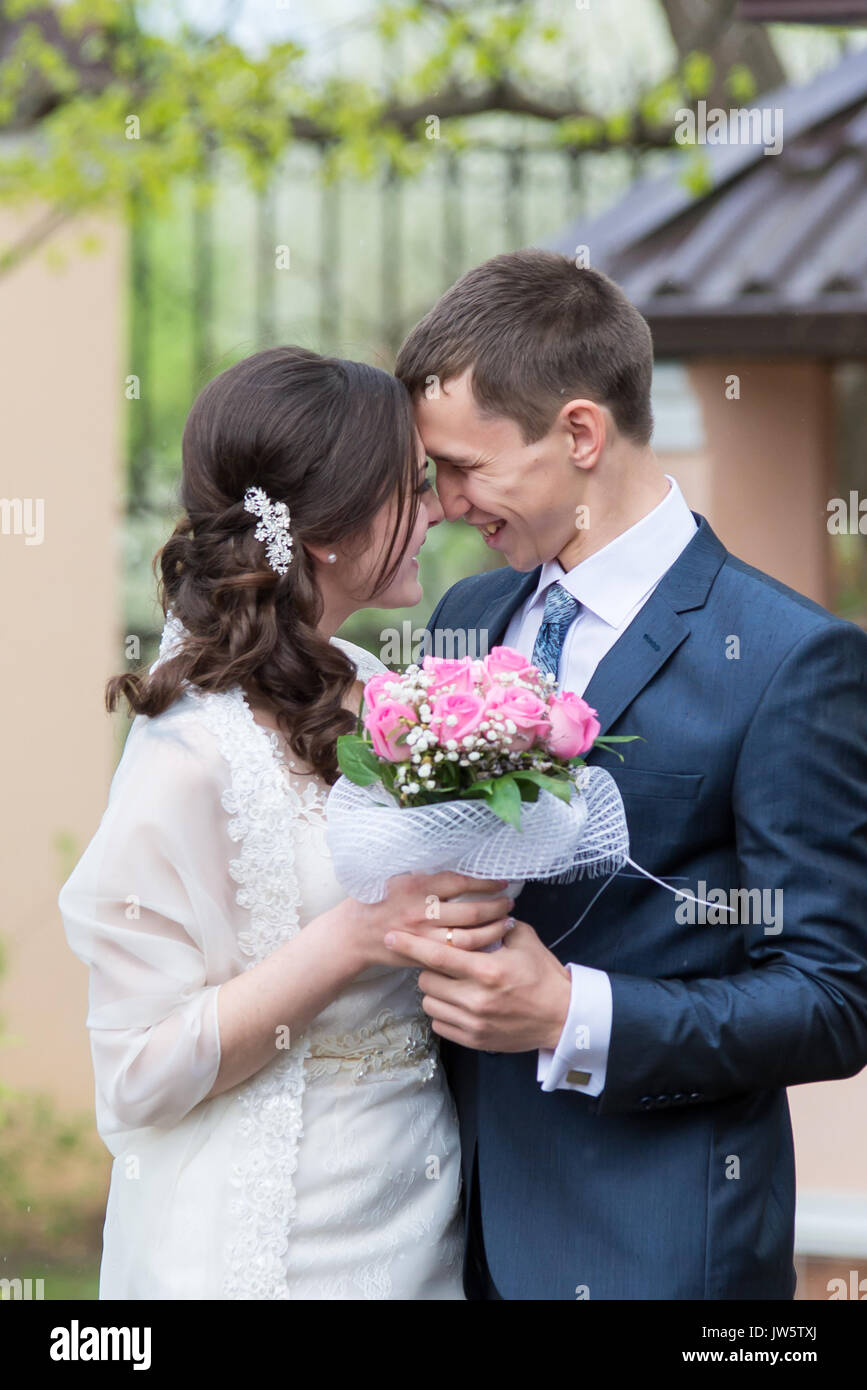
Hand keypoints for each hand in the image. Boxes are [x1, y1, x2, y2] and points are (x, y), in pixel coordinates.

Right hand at [339, 872, 515, 969]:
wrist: (354, 933)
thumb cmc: (376, 900)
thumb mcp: (397, 877)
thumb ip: (426, 874)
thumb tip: (460, 867)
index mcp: (416, 886)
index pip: (461, 882)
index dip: (486, 883)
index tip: (502, 882)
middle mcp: (422, 912)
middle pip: (470, 912)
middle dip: (496, 908)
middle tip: (509, 903)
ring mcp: (423, 938)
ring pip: (469, 937)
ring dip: (493, 930)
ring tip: (507, 923)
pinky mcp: (423, 956)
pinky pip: (457, 956)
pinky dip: (477, 950)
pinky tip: (490, 944)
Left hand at [383, 920, 571, 1051]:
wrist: (563, 1017)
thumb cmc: (544, 975)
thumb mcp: (524, 940)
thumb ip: (495, 926)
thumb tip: (474, 912)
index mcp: (486, 969)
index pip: (437, 954)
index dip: (410, 944)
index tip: (391, 936)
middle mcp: (475, 998)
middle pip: (426, 980)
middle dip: (430, 969)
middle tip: (446, 964)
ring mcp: (473, 1022)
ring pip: (429, 1003)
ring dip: (436, 991)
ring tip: (454, 984)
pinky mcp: (473, 1040)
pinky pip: (439, 1024)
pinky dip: (443, 1012)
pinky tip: (459, 1003)